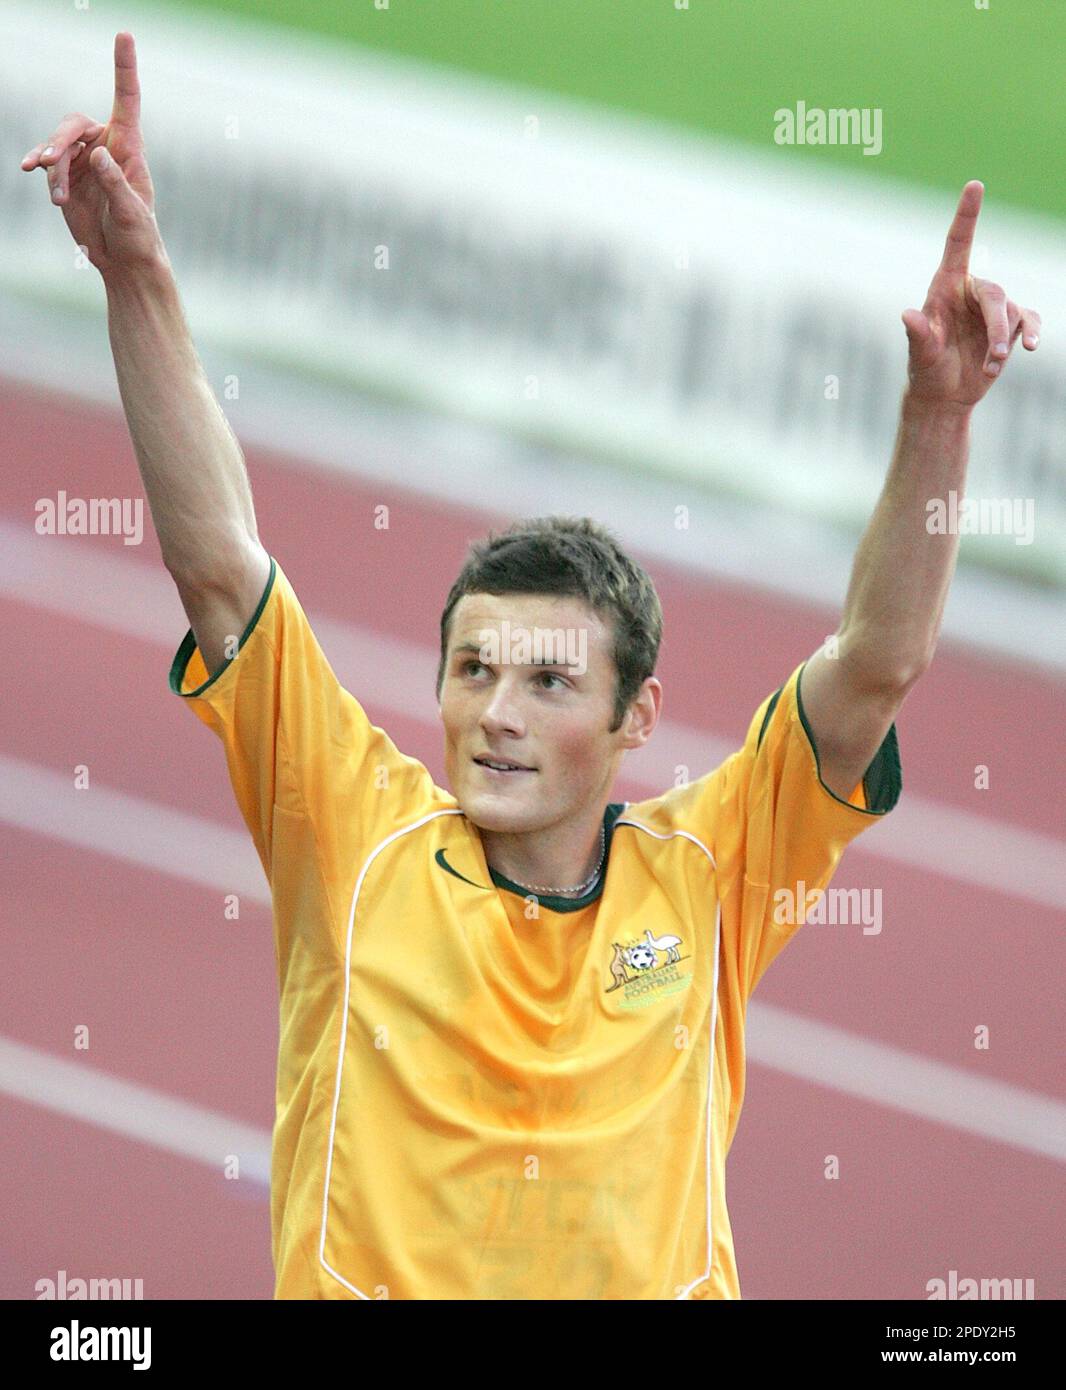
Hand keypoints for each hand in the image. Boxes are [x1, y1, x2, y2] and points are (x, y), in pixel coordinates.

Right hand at [19, 31, 164, 277]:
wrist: (123, 262)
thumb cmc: (138, 238)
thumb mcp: (131, 213)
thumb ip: (115, 184)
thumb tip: (99, 156)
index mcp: (130, 149)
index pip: (127, 100)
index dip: (124, 67)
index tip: (124, 35)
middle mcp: (106, 148)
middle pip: (75, 124)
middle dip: (60, 140)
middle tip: (48, 162)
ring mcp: (84, 161)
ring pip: (57, 145)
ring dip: (52, 167)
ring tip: (57, 198)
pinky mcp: (67, 177)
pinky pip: (46, 163)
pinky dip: (42, 170)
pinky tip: (35, 177)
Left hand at [901, 180, 1040, 411]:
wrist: (943, 396)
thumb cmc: (926, 371)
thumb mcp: (921, 355)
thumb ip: (918, 335)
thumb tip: (907, 315)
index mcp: (945, 288)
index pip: (957, 244)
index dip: (967, 215)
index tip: (975, 184)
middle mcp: (970, 292)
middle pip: (994, 295)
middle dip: (997, 328)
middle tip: (994, 359)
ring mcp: (991, 309)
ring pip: (1011, 312)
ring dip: (1004, 343)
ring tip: (990, 369)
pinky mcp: (1010, 326)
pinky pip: (1028, 320)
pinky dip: (1031, 333)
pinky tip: (1032, 346)